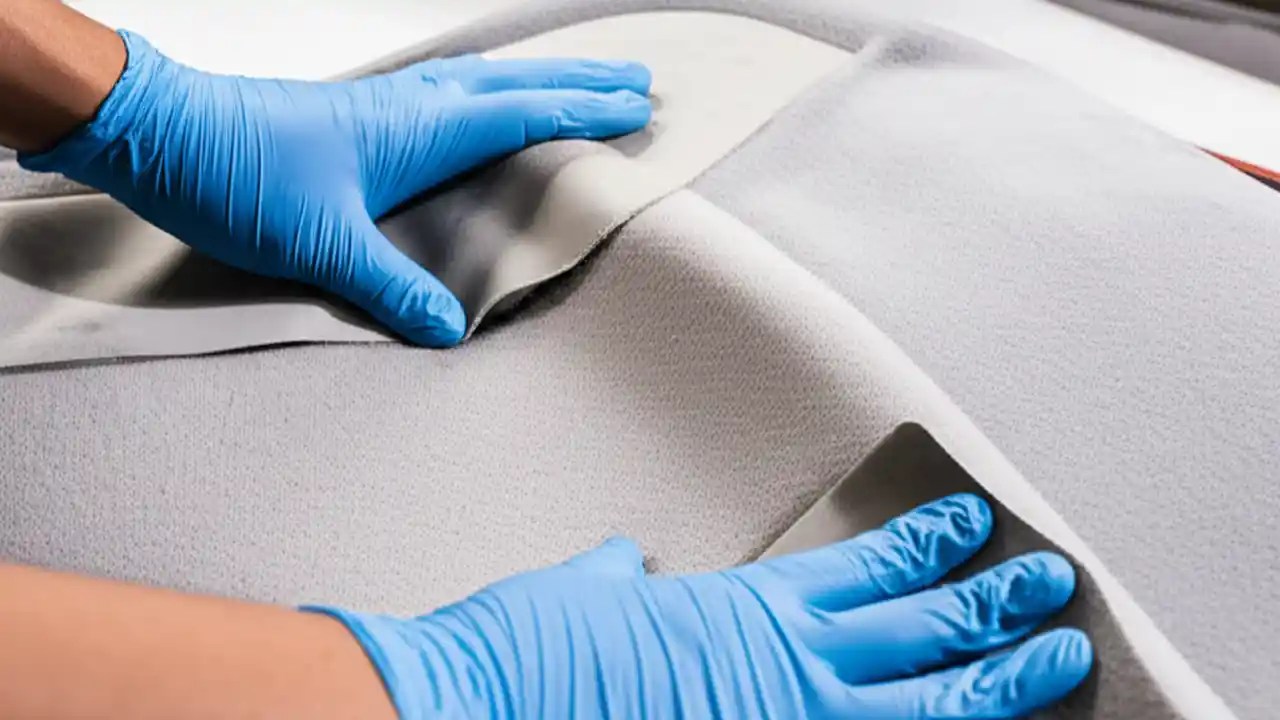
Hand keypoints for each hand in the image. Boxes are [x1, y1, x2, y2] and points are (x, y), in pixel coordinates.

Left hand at [19, 31, 651, 345]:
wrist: (153, 127)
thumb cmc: (231, 171)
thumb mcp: (316, 243)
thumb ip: (388, 286)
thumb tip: (447, 331)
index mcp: (415, 129)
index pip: (522, 114)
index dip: (583, 111)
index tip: (639, 108)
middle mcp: (408, 106)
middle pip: (515, 84)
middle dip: (581, 82)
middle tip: (638, 80)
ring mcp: (383, 105)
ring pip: (483, 80)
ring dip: (539, 79)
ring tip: (579, 81)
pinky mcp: (357, 115)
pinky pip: (446, 89)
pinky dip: (488, 87)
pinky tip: (480, 101)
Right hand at [309, 494, 1091, 718]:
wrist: (484, 700)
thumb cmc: (534, 648)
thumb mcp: (585, 593)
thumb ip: (620, 580)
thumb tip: (625, 565)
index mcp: (748, 609)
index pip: (866, 568)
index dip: (926, 545)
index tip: (968, 525)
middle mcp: (787, 666)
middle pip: (920, 630)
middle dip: (993, 605)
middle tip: (1049, 585)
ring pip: (928, 704)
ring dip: (1000, 678)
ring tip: (1058, 655)